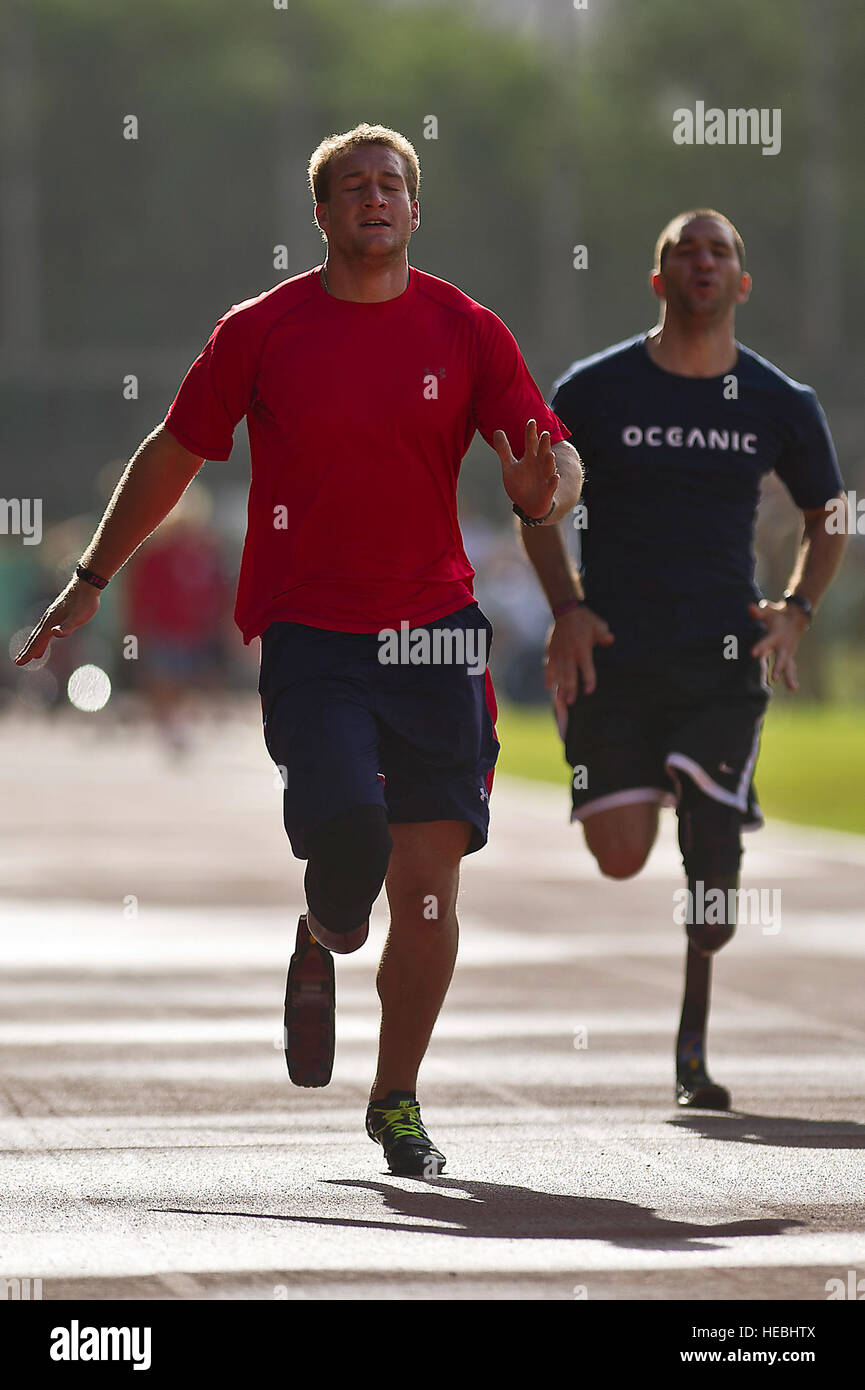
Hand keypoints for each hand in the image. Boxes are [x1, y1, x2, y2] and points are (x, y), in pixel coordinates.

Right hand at [14, 579, 100, 665]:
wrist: (86, 585)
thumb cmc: (84, 602)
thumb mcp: (79, 616)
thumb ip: (68, 626)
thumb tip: (55, 633)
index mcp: (52, 622)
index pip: (38, 640)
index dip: (29, 651)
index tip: (20, 662)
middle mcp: (49, 619)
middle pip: (35, 638)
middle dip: (27, 650)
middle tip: (19, 662)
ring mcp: (52, 616)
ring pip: (40, 633)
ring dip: (34, 644)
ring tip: (31, 655)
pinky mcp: (58, 614)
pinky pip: (47, 628)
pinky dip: (43, 636)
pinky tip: (46, 639)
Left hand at [494, 419, 558, 519]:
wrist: (529, 505)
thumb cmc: (521, 484)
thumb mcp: (509, 466)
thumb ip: (504, 450)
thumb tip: (497, 430)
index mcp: (530, 458)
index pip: (531, 443)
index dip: (531, 433)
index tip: (531, 421)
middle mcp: (539, 465)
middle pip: (542, 452)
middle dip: (544, 445)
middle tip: (545, 434)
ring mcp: (545, 478)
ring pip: (549, 468)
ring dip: (549, 462)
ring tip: (550, 454)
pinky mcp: (547, 491)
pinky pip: (551, 486)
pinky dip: (553, 482)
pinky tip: (555, 478)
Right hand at [546, 605, 614, 728]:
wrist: (566, 611)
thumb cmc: (585, 621)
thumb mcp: (598, 626)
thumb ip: (603, 635)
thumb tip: (610, 639)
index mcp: (582, 649)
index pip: (586, 668)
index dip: (589, 680)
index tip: (589, 691)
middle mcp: (569, 653)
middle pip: (570, 675)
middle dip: (570, 689)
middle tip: (571, 702)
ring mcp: (558, 653)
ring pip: (558, 674)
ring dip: (559, 687)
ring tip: (561, 700)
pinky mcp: (551, 652)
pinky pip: (548, 667)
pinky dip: (548, 677)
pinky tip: (549, 687)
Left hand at [748, 600, 806, 691]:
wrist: (795, 618)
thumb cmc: (777, 615)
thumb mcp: (769, 611)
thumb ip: (759, 612)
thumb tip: (750, 608)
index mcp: (776, 635)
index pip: (766, 642)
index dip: (760, 648)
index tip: (753, 654)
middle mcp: (783, 646)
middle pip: (780, 658)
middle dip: (777, 668)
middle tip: (774, 677)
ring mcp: (787, 652)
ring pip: (788, 666)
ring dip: (789, 677)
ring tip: (792, 688)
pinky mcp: (788, 657)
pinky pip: (790, 668)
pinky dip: (791, 677)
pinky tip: (792, 688)